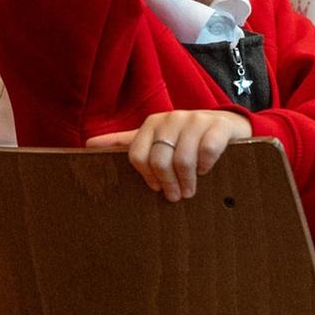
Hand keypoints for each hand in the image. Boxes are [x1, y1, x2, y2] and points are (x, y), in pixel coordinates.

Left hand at [88, 109, 251, 200]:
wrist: (227, 124)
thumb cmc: (186, 137)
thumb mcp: (155, 138)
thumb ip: (125, 142)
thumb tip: (87, 144)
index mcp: (152, 123)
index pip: (137, 154)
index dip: (146, 176)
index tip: (155, 188)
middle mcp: (171, 118)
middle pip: (159, 160)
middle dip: (167, 183)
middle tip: (175, 196)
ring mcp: (196, 120)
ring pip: (183, 159)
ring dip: (187, 181)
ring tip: (190, 191)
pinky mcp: (218, 126)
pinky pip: (207, 151)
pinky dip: (205, 166)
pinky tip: (206, 171)